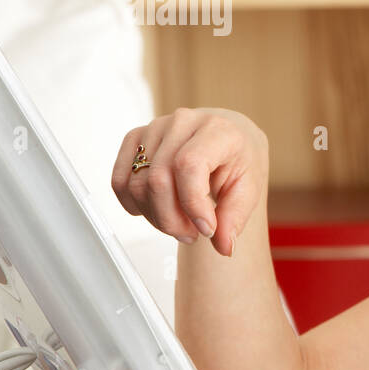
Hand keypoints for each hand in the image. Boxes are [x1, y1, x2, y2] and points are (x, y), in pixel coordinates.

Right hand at [111, 107, 268, 256]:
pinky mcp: (135, 138)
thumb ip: (235, 218)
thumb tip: (224, 247)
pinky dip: (134, 205)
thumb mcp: (249, 189)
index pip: (189, 165)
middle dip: (172, 219)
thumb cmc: (239, 159)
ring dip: (156, 217)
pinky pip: (120, 181)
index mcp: (217, 130)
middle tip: (192, 234)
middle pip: (158, 180)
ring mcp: (155, 128)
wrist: (229, 139)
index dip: (193, 205)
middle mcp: (183, 122)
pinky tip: (157, 211)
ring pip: (137, 184)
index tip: (206, 229)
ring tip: (180, 224)